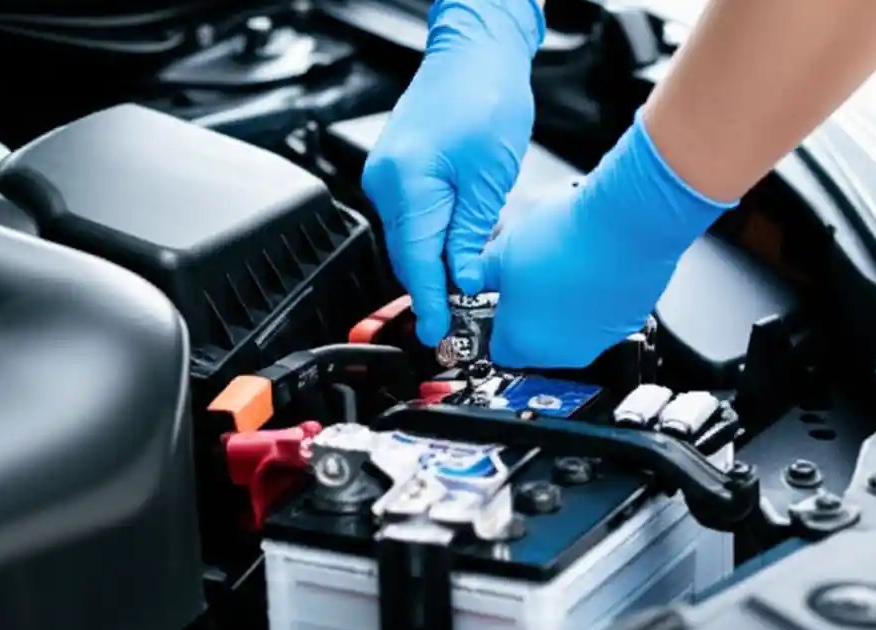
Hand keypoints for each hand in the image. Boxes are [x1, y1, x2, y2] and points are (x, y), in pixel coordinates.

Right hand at [361, 0, 544, 345]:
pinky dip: (429, 238)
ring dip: (432, 264)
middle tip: (452, 323)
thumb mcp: (490, 178)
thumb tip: (465, 279)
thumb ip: (472, 235)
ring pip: (408, 238)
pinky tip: (451, 251)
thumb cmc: (486, 95)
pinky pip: (410, 217)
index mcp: (406, 184)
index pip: (417, 261)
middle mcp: (385, 181)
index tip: (437, 331)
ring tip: (459, 292)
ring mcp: (385, 175)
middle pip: (407, 254)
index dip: (430, 302)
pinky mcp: (396, 170)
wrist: (476, 51)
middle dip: (430, 288)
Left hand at [481, 110, 736, 368]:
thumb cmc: (569, 235)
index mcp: (521, 340)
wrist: (628, 223)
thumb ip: (481, 273)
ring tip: (561, 268)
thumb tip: (472, 277)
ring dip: (560, 309)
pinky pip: (598, 323)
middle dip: (527, 316)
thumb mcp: (504, 249)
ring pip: (567, 334)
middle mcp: (559, 353)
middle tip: (529, 281)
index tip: (499, 306)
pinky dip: (590, 304)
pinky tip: (588, 271)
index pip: (495, 349)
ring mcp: (595, 343)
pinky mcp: (623, 327)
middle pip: (532, 345)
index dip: (495, 325)